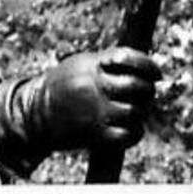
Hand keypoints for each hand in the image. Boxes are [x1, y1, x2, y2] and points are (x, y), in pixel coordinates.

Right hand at [34, 47, 160, 149]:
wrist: (36, 112)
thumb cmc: (64, 85)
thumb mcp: (82, 64)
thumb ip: (109, 63)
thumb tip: (143, 67)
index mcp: (93, 64)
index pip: (128, 58)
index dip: (148, 65)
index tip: (156, 73)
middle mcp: (95, 86)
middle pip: (137, 86)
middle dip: (147, 90)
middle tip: (145, 93)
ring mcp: (95, 111)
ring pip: (134, 111)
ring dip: (140, 112)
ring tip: (133, 110)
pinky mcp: (94, 134)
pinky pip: (127, 135)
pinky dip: (134, 132)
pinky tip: (130, 128)